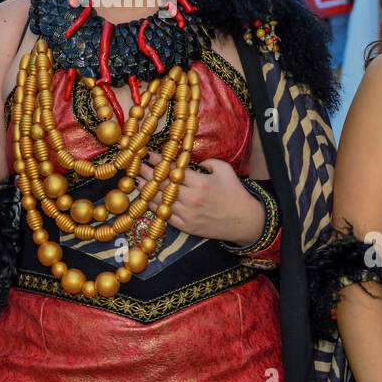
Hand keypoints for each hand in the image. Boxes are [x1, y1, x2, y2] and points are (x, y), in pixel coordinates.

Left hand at [136, 154, 263, 245]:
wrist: (244, 221)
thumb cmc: (235, 193)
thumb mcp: (224, 170)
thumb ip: (207, 161)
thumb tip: (189, 159)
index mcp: (200, 183)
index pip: (173, 170)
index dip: (158, 161)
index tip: (148, 154)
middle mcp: (191, 199)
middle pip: (162, 185)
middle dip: (148, 173)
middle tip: (136, 165)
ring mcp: (187, 215)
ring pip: (160, 201)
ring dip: (146, 190)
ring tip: (136, 180)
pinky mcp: (187, 227)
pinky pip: (165, 216)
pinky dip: (154, 207)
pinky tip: (147, 199)